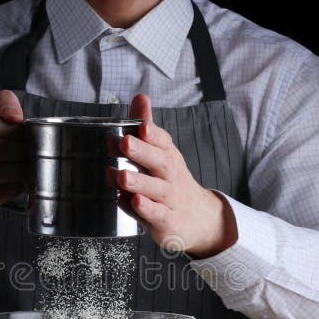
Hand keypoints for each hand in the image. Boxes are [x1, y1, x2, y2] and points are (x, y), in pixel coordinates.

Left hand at [117, 94, 237, 258]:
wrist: (197, 217)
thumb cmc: (170, 182)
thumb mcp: (161, 153)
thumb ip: (147, 127)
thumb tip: (140, 98)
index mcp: (167, 156)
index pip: (163, 141)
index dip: (152, 133)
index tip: (141, 126)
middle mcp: (170, 176)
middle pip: (160, 162)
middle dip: (142, 152)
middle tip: (124, 143)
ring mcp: (169, 199)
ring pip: (155, 190)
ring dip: (138, 182)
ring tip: (121, 176)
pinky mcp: (166, 220)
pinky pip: (156, 215)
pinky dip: (145, 210)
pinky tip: (133, 202)